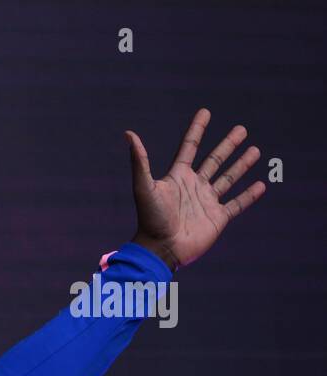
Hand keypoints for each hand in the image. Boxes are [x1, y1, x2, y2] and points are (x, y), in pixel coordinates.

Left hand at [124, 108, 265, 270]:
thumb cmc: (151, 219)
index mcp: (178, 177)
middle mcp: (194, 187)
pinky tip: (261, 184)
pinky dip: (249, 195)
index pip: (189, 147)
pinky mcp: (217, 218)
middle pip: (214, 160)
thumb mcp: (144, 187)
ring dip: (241, 164)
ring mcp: (207, 202)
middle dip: (228, 145)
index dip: (197, 130)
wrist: (161, 249)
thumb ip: (140, 161)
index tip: (206, 112)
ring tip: (255, 150)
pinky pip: (236, 204)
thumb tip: (129, 134)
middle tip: (241, 129)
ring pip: (228, 178)